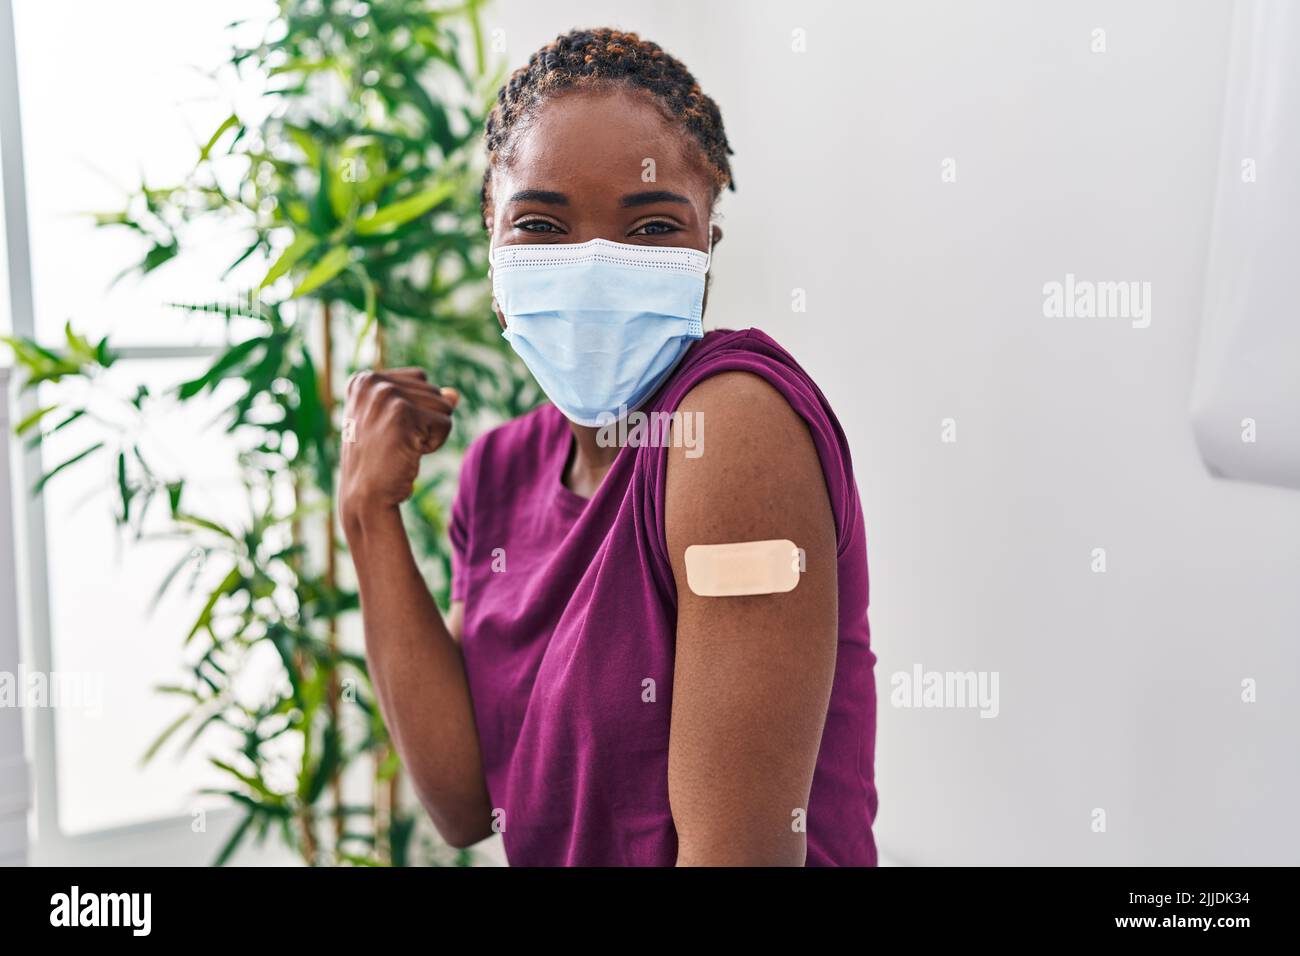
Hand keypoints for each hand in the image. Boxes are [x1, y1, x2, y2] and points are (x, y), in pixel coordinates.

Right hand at [338, 367, 458, 528]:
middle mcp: (370, 381)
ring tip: (401, 448)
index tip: (390, 430)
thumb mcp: (400, 425)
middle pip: (434, 390)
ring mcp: (384, 394)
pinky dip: (434, 444)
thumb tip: (455, 394)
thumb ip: (426, 403)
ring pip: (444, 406)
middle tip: (395, 443)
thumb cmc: (381, 463)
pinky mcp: (401, 412)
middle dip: (425, 422)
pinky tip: (407, 455)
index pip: (420, 378)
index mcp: (363, 379)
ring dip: (430, 433)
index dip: (417, 409)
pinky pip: (445, 423)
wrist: (365, 497)